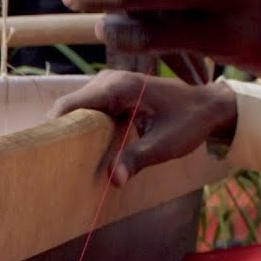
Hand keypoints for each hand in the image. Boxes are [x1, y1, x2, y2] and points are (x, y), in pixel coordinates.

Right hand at [49, 70, 236, 185]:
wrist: (209, 107)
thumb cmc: (190, 123)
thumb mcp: (166, 144)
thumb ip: (137, 159)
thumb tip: (113, 180)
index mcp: (118, 87)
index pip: (71, 104)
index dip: (56, 128)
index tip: (50, 154)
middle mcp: (109, 81)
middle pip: (68, 107)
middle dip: (61, 133)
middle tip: (56, 164)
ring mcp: (109, 86)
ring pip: (76, 109)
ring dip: (71, 132)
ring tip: (66, 160)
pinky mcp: (112, 95)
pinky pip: (88, 111)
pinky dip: (83, 129)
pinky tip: (84, 151)